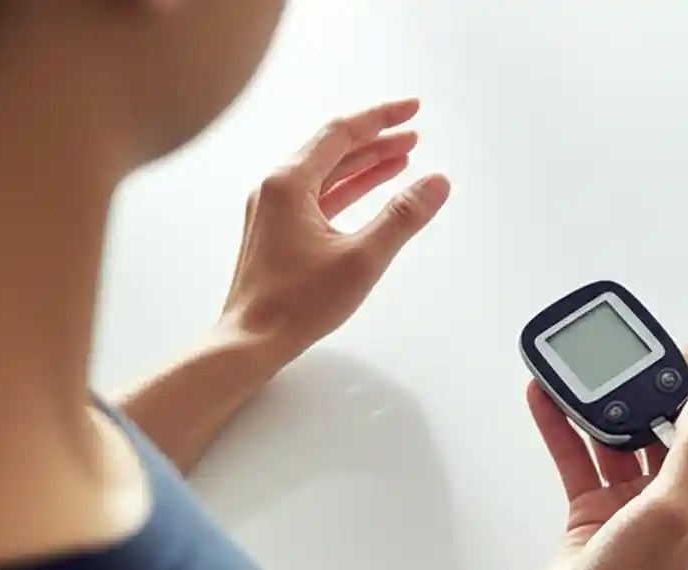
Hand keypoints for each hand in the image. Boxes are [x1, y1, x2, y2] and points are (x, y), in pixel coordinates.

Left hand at [220, 98, 449, 365]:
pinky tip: (372, 191)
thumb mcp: (362, 259)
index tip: (412, 110)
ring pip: (327, 174)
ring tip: (402, 157)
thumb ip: (402, 217)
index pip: (341, 133)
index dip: (381, 118)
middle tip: (413, 132)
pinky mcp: (278, 233)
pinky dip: (349, 190)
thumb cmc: (296, 304)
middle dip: (376, 139)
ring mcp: (274, 211)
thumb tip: (436, 183)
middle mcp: (276, 189)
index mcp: (289, 184)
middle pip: (333, 149)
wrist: (251, 341)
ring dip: (365, 164)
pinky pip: (320, 197)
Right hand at [525, 349, 687, 569]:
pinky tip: (545, 402)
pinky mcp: (590, 510)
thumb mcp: (671, 510)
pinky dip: (562, 430)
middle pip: (661, 427)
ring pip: (614, 439)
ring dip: (598, 406)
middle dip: (644, 389)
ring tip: (581, 373)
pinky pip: (576, 458)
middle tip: (626, 357)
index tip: (680, 351)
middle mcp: (666, 497)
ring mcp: (627, 503)